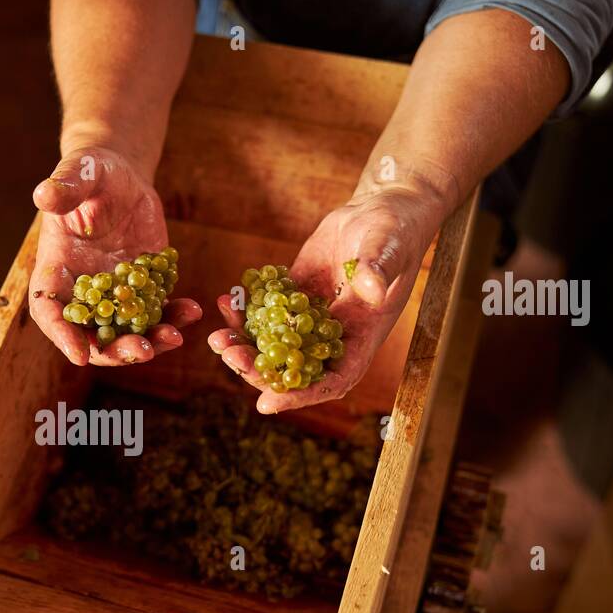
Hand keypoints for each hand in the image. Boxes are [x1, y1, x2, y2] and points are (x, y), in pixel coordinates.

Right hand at [30, 145, 201, 365]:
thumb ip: (66, 186)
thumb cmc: (93, 172)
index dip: (61, 335)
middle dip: (115, 350)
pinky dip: (174, 317)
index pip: (50, 310)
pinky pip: (157, 313)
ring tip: (175, 337)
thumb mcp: (80, 172)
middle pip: (91, 335)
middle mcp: (83, 291)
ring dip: (150, 342)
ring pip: (127, 333)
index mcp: (56, 269)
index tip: (79, 354)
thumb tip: (44, 194)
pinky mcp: (144, 290)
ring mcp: (115, 295)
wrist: (122, 177)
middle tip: (142, 350)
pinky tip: (192, 311)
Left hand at [208, 181, 446, 413]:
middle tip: (229, 355)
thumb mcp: (389, 248)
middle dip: (257, 369)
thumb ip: (378, 270)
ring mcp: (308, 317)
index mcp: (361, 338)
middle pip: (291, 368)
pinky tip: (225, 299)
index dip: (299, 395)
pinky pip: (264, 312)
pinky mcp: (292, 296)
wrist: (379, 210)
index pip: (331, 381)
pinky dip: (243, 311)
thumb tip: (369, 288)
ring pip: (271, 344)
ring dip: (242, 344)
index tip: (266, 403)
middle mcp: (331, 335)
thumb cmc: (396, 233)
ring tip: (216, 335)